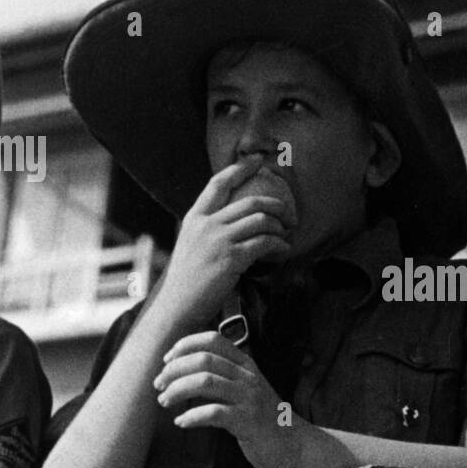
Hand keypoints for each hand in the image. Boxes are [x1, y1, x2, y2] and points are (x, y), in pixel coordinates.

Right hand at [153, 160, 293, 324]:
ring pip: (261, 220)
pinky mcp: (231, 259)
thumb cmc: (187, 281)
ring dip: (280, 226)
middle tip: (290, 214)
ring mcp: (218, 240)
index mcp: (194, 218)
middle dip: (277, 205)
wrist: (176, 306)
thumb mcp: (191, 245)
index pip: (218, 183)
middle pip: (251, 202)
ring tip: (286, 235)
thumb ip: (209, 229)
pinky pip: (264, 243)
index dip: (240, 168)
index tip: (258, 161)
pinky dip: (279, 245)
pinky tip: (284, 250)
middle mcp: (206, 224)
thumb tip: (236, 222)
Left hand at [154, 331, 304, 467]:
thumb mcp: (247, 389)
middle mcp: (248, 377)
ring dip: (177, 390)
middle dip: (174, 370)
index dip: (185, 345)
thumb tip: (184, 371)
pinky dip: (192, 416)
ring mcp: (249, 398)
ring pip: (205, 382)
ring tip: (164, 401)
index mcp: (246, 365)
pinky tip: (181, 421)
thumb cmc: (264, 418)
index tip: (167, 360)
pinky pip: (214, 413)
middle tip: (159, 385)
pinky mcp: (248, 421)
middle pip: (204, 360)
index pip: (213, 340)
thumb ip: (224, 376)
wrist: (294, 445)